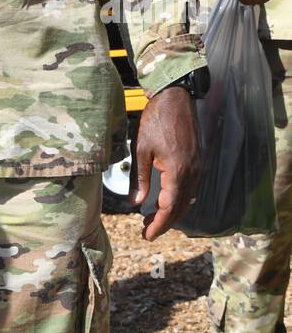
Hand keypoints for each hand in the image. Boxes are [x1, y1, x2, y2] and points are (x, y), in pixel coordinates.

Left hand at [130, 86, 200, 240]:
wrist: (175, 98)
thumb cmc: (156, 120)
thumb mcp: (141, 149)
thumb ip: (140, 178)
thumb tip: (135, 202)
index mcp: (178, 172)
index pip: (169, 207)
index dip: (159, 224)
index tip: (147, 235)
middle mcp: (192, 173)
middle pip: (180, 207)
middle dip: (164, 222)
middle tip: (146, 231)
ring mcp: (197, 167)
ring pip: (186, 199)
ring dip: (170, 212)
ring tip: (151, 219)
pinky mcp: (197, 161)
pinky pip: (190, 188)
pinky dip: (178, 199)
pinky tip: (165, 200)